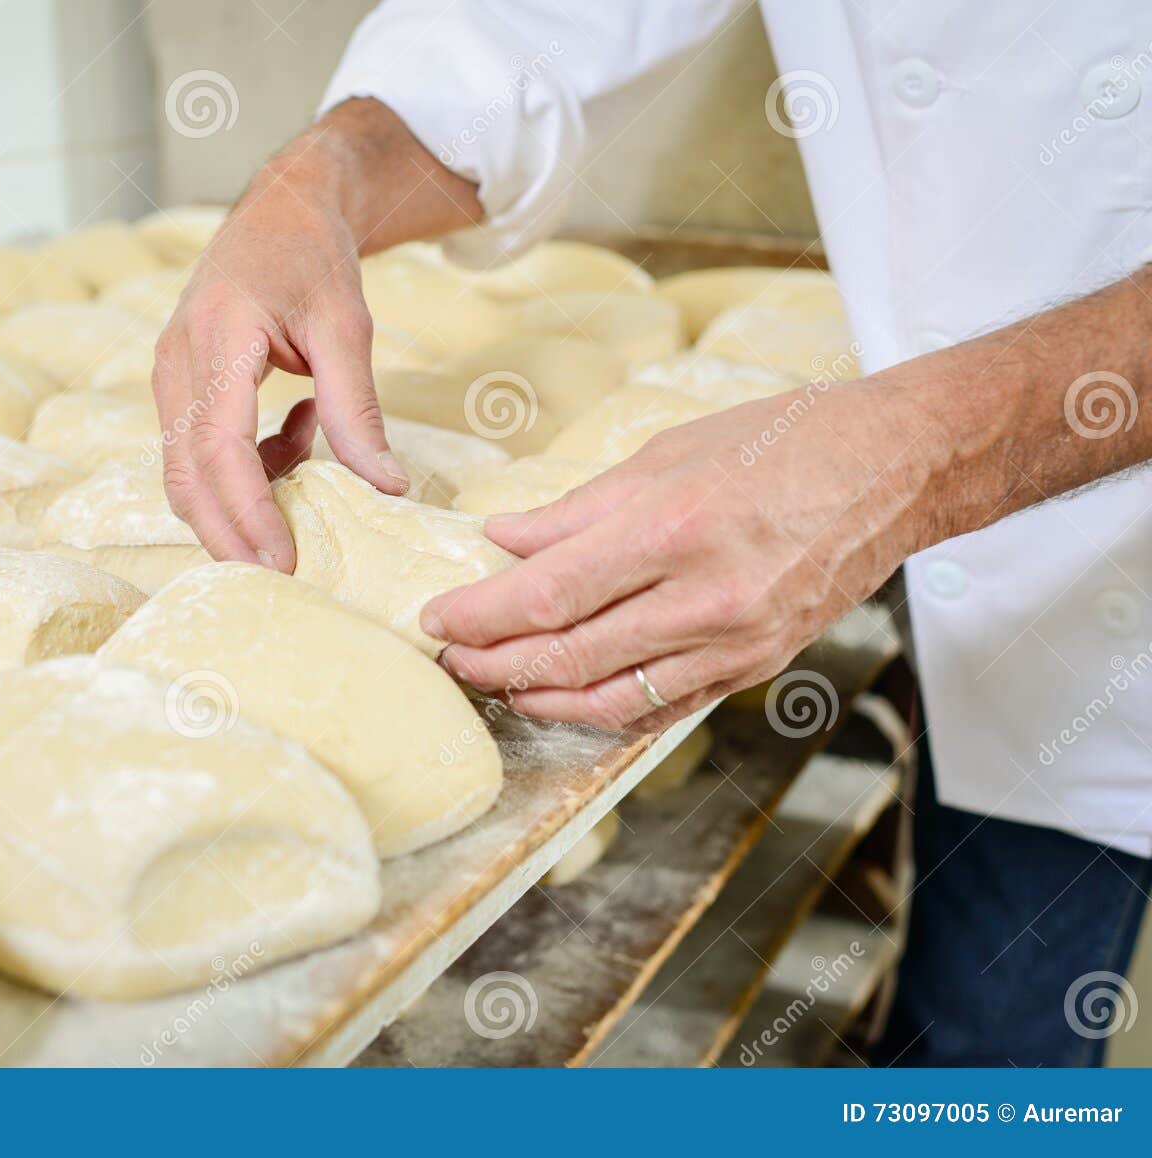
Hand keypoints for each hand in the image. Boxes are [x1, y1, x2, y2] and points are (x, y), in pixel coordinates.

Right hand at [151, 179, 401, 571]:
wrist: (279, 210)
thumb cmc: (311, 257)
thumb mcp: (347, 326)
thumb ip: (357, 408)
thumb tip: (386, 485)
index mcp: (217, 336)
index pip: (219, 446)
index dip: (247, 510)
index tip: (281, 560)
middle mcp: (177, 360)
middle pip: (187, 474)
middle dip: (229, 534)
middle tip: (281, 579)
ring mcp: (170, 374)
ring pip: (186, 471)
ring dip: (240, 502)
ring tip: (305, 492)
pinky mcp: (180, 386)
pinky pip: (199, 452)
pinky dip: (247, 469)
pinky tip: (298, 435)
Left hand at [422, 380, 937, 732]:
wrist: (895, 469)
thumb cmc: (781, 442)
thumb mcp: (666, 453)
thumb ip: (576, 509)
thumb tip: (502, 539)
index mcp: (673, 529)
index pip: (548, 595)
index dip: (480, 615)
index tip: (435, 615)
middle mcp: (704, 598)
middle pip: (568, 656)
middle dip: (492, 663)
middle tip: (447, 656)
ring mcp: (734, 643)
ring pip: (610, 699)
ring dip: (538, 698)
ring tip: (493, 682)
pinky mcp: (755, 667)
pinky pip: (662, 708)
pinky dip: (603, 712)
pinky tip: (564, 700)